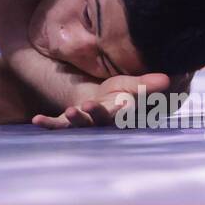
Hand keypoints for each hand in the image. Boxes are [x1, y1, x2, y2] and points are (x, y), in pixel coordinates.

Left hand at [33, 73, 171, 128]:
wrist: (105, 101)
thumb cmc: (121, 94)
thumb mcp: (131, 87)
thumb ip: (146, 84)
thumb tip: (168, 79)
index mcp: (118, 113)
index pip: (119, 115)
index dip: (117, 112)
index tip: (119, 106)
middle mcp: (101, 121)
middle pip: (97, 122)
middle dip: (90, 117)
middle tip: (81, 109)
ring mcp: (84, 123)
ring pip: (78, 126)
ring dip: (71, 121)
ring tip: (68, 112)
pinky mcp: (68, 121)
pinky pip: (58, 124)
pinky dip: (48, 123)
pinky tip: (36, 120)